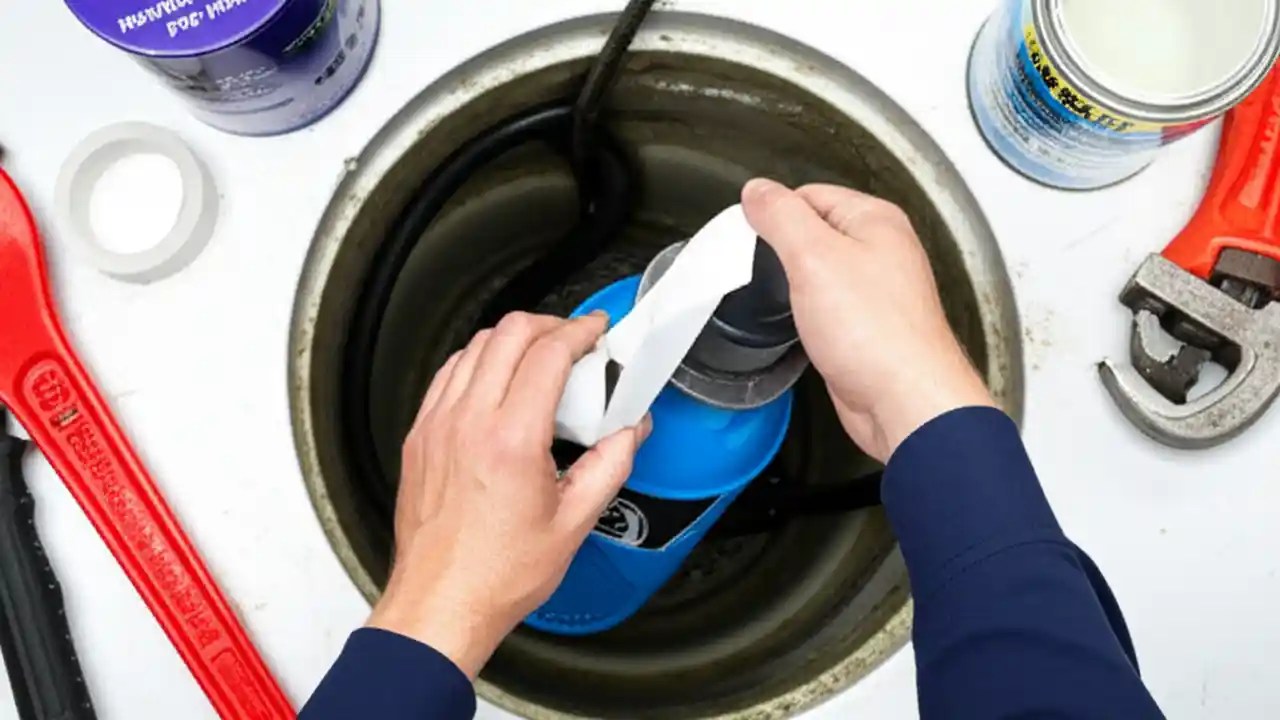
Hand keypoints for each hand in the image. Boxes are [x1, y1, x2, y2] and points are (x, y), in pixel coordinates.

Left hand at [367, 311, 650, 678]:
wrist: (441, 602)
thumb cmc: (497, 574)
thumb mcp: (574, 523)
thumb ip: (609, 465)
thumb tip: (629, 430)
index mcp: (511, 440)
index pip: (548, 353)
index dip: (580, 331)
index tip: (596, 331)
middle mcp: (468, 423)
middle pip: (507, 334)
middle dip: (548, 325)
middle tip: (573, 340)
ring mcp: (436, 426)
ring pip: (473, 347)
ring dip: (511, 340)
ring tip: (538, 359)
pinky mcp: (419, 437)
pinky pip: (447, 375)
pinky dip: (476, 363)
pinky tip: (495, 381)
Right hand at [741, 178, 993, 461]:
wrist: (903, 402)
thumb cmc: (875, 333)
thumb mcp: (813, 257)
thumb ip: (781, 217)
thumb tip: (757, 190)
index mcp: (876, 220)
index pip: (810, 194)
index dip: (776, 214)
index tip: (752, 238)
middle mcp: (882, 251)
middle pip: (814, 233)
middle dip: (785, 253)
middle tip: (766, 273)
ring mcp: (876, 291)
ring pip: (819, 273)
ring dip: (796, 287)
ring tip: (788, 302)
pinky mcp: (866, 327)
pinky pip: (827, 307)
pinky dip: (809, 315)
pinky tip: (802, 328)